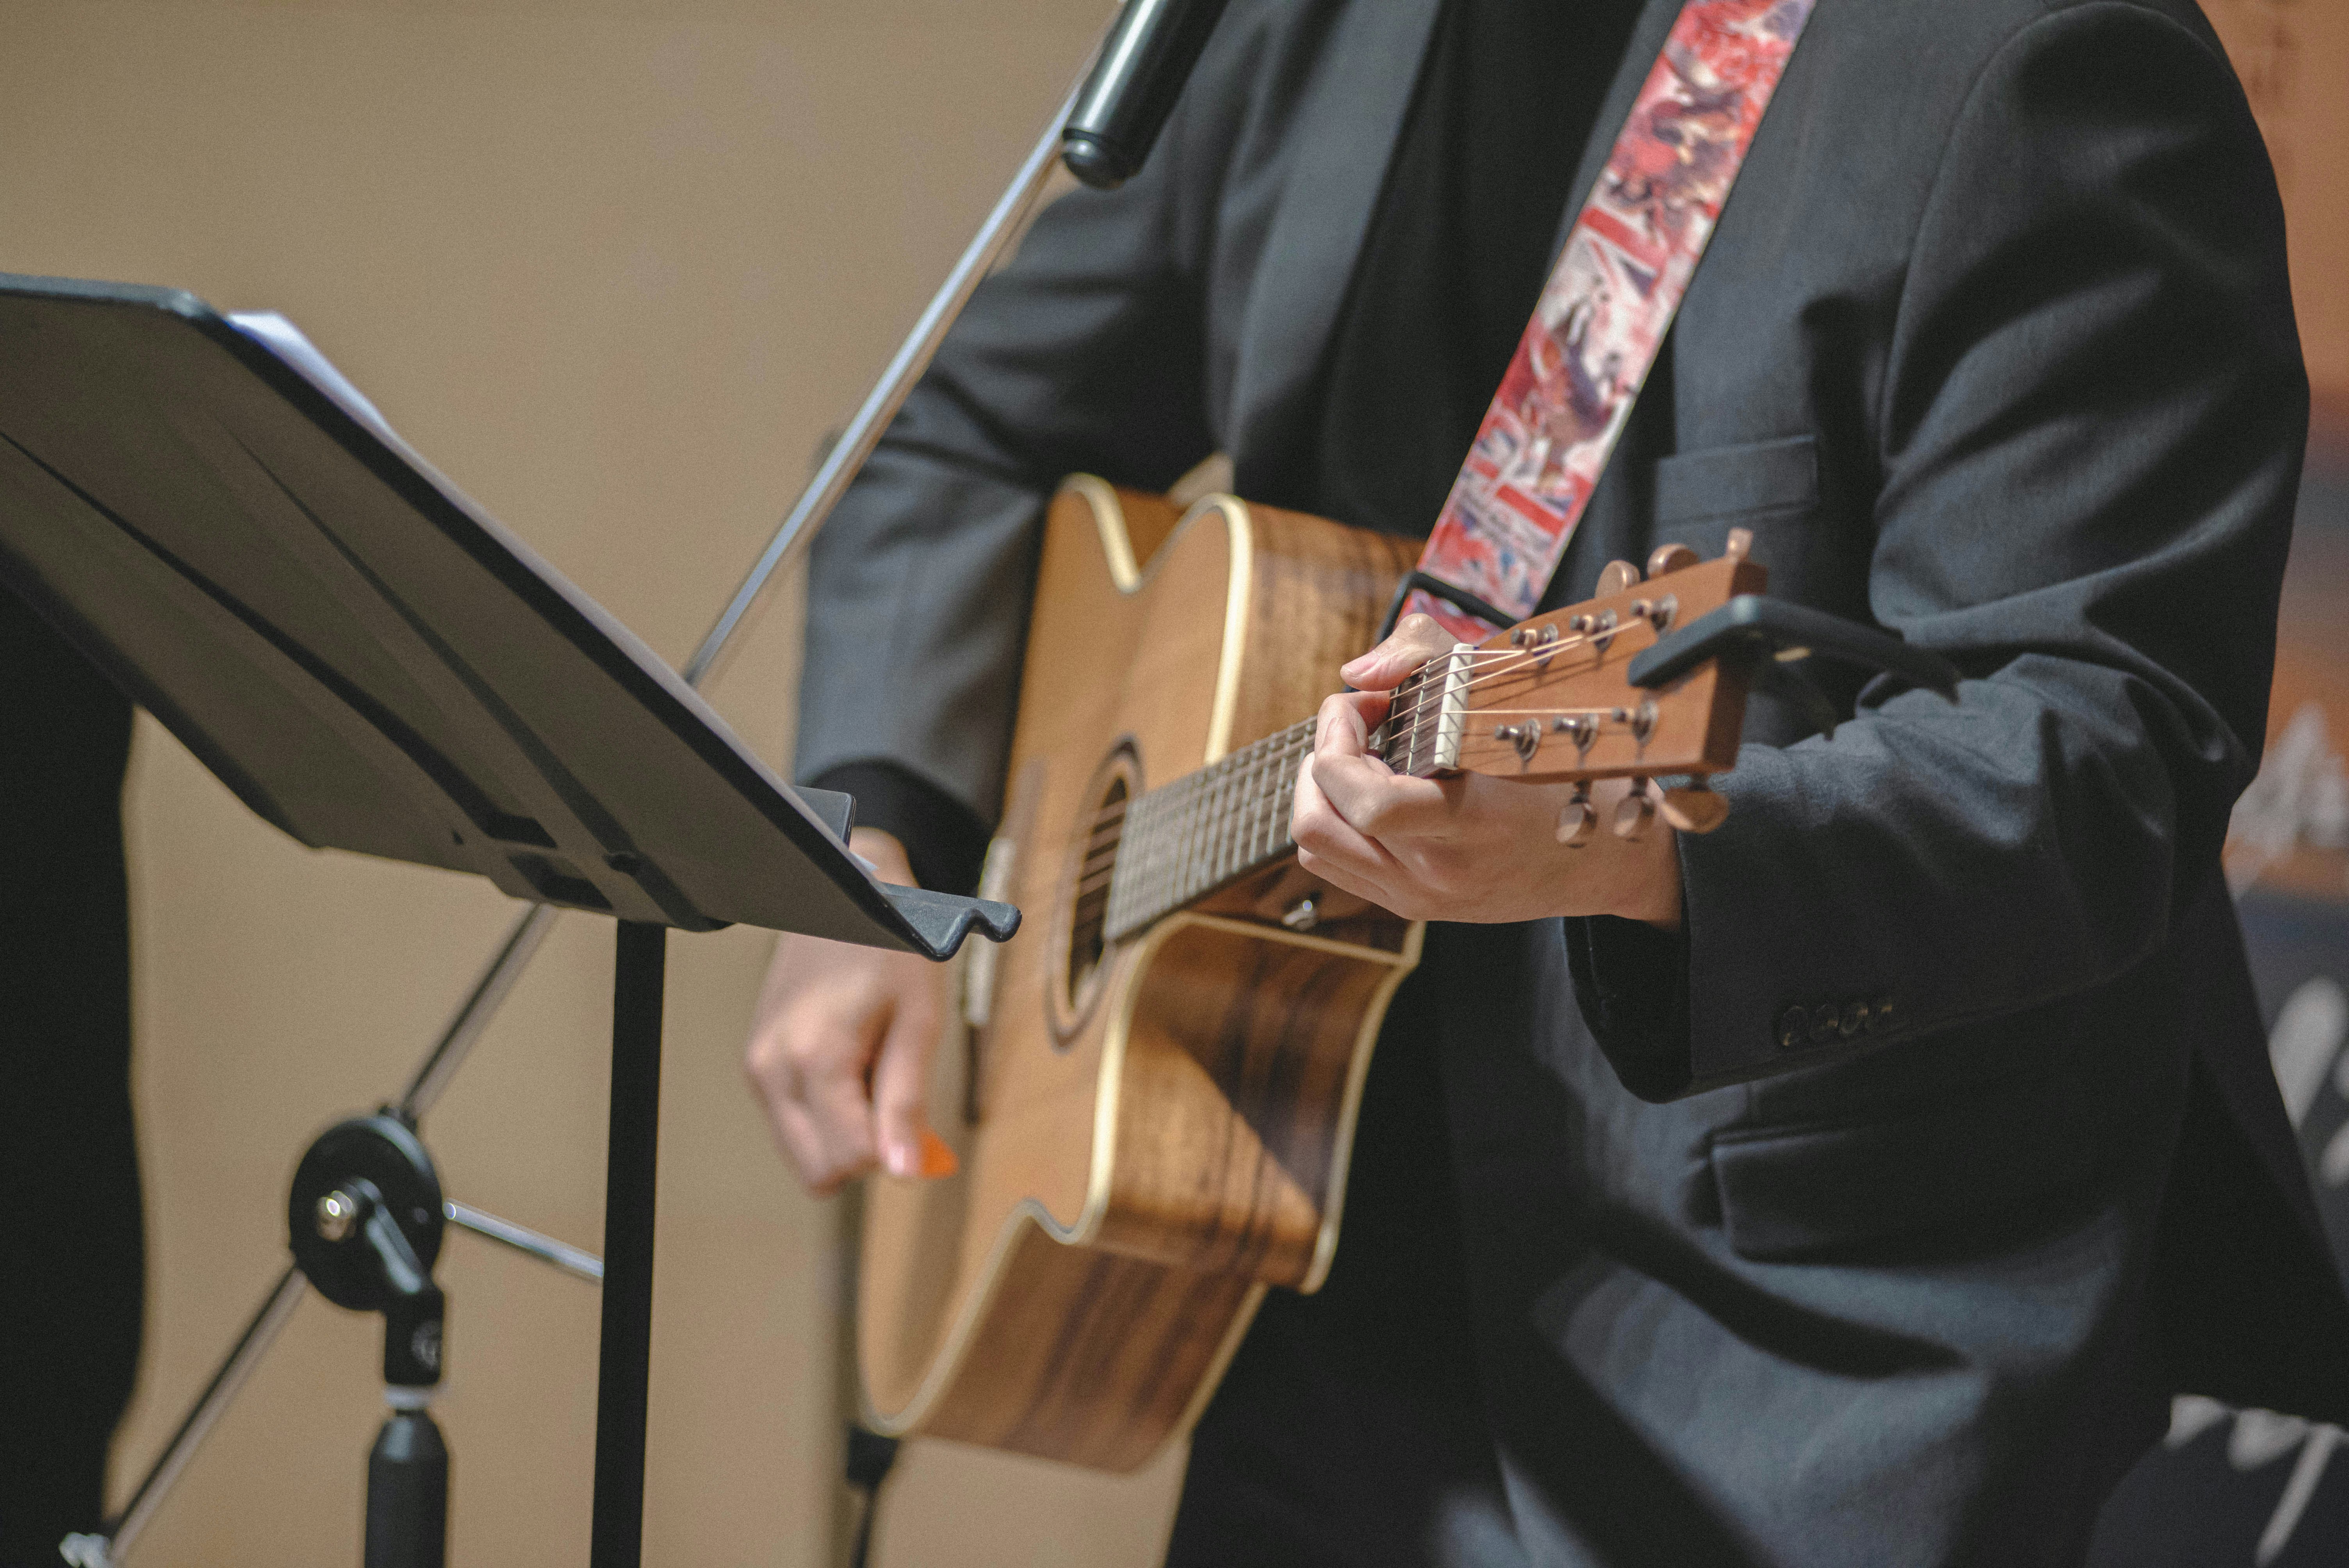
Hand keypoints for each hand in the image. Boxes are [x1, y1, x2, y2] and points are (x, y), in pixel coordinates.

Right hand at [743, 828, 952, 1193]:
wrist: (844, 897)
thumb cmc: (890, 950)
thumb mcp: (918, 1021)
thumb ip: (906, 1101)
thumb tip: (905, 1172)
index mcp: (815, 1057)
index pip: (852, 1157)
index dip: (898, 1152)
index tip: (923, 1122)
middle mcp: (773, 1070)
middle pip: (820, 1171)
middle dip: (867, 1152)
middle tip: (895, 1096)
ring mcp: (757, 1068)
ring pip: (803, 1156)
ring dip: (845, 1136)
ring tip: (871, 1073)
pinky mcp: (755, 1064)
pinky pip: (792, 1126)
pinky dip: (826, 1118)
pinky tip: (848, 1068)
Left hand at [1290, 614, 1683, 927]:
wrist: (1607, 858)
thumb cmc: (1561, 765)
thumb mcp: (1510, 692)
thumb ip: (1427, 655)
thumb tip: (1356, 671)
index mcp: (1471, 824)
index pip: (1366, 802)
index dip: (1339, 739)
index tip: (1368, 699)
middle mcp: (1438, 873)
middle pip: (1317, 826)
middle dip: (1320, 757)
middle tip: (1360, 722)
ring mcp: (1421, 898)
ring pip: (1315, 849)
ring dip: (1322, 791)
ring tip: (1366, 755)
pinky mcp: (1412, 907)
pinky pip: (1337, 864)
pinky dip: (1337, 819)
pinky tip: (1377, 787)